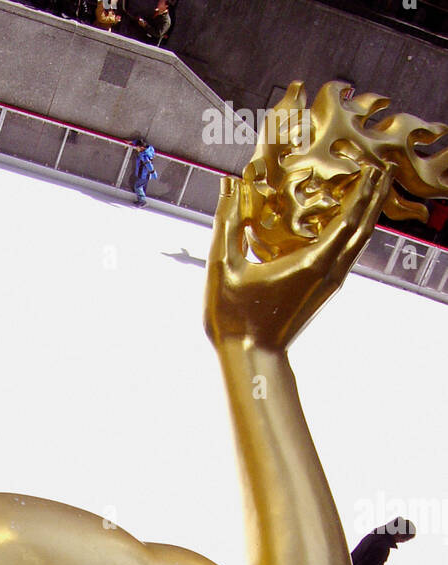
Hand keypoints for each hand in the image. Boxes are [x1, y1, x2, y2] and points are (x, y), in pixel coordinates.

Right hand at [204, 164, 389, 350]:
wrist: (251, 358)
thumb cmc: (235, 318)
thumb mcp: (223, 267)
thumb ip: (228, 224)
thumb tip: (228, 185)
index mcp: (311, 262)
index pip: (348, 218)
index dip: (362, 189)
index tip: (372, 163)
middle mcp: (329, 271)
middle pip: (363, 227)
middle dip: (375, 196)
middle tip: (384, 167)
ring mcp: (330, 282)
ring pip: (358, 242)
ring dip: (368, 213)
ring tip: (374, 188)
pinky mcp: (325, 290)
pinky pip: (347, 254)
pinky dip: (354, 232)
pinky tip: (350, 222)